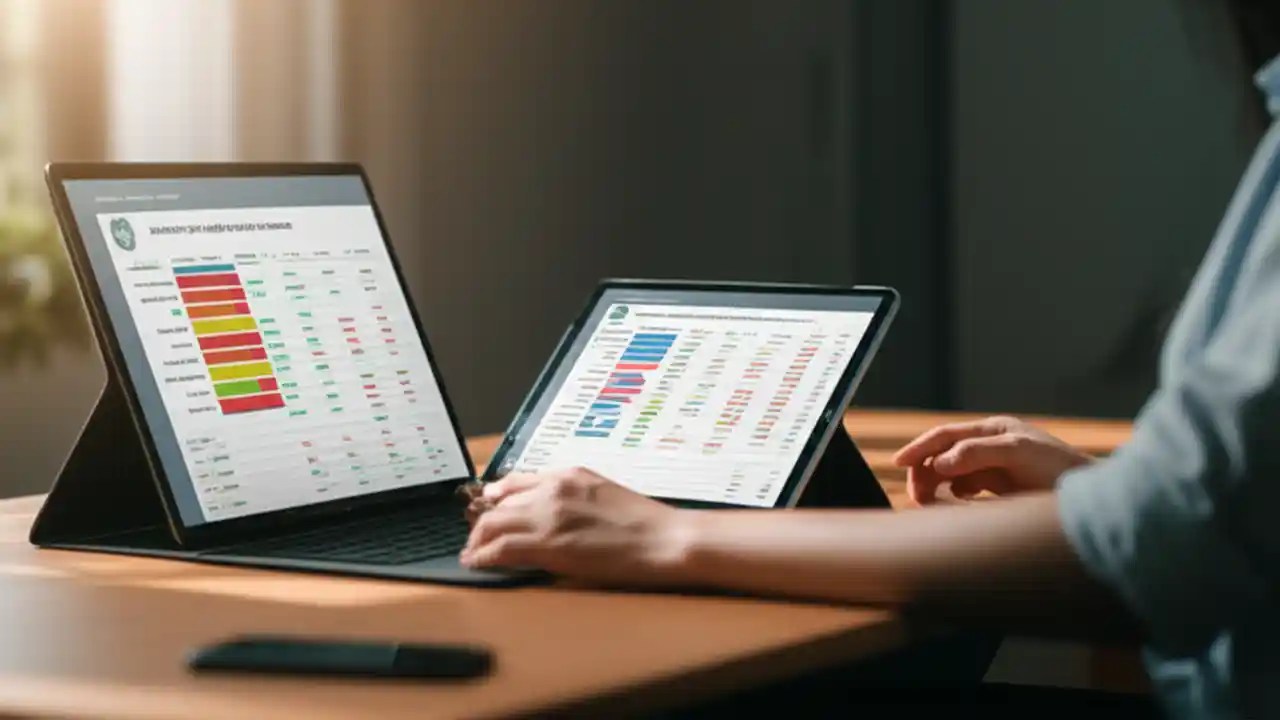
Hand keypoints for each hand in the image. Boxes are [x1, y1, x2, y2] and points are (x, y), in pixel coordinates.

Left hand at [459, 467, 690, 585]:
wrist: (664, 539)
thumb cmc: (645, 524)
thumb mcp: (603, 494)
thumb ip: (573, 498)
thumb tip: (551, 513)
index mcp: (567, 475)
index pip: (515, 481)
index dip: (494, 497)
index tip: (486, 508)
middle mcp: (552, 489)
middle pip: (498, 504)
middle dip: (481, 522)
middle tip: (474, 537)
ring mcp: (549, 516)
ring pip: (493, 524)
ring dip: (477, 540)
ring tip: (471, 553)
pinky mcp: (549, 544)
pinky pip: (501, 548)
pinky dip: (483, 556)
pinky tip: (476, 563)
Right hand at [892, 415, 1094, 504]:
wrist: (1092, 500)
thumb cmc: (1060, 471)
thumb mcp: (1018, 453)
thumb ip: (978, 453)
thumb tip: (941, 462)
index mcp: (994, 430)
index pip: (946, 435)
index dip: (920, 448)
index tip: (898, 463)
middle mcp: (991, 445)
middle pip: (944, 454)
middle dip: (926, 472)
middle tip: (917, 498)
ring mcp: (996, 467)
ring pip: (952, 474)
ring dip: (936, 486)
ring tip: (930, 504)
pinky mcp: (1001, 489)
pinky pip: (966, 490)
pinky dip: (954, 497)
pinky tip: (955, 505)